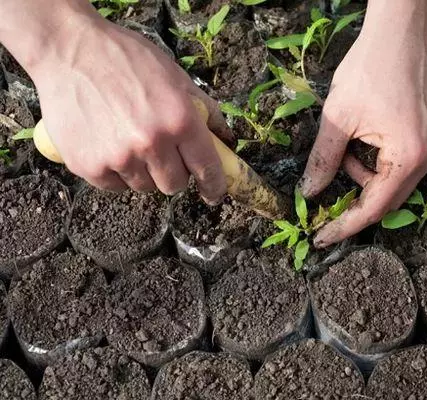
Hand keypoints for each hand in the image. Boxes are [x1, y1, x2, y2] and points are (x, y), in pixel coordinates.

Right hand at [25, 4, 232, 200]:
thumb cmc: (126, 59)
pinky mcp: (89, 166)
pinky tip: (109, 145)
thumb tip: (224, 138)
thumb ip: (204, 110)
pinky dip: (116, 173)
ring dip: (144, 172)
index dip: (214, 186)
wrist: (68, 51)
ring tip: (130, 142)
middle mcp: (151, 144)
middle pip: (174, 185)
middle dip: (174, 173)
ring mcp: (119, 158)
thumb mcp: (176, 76)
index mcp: (179, 121)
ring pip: (144, 187)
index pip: (207, 169)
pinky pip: (115, 186)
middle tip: (162, 152)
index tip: (214, 193)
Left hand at [300, 0, 426, 247]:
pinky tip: (358, 144)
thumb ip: (323, 160)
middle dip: (353, 204)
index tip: (321, 238)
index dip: (345, 225)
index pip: (375, 206)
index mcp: (409, 156)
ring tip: (341, 154)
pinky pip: (398, 166)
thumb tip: (309, 193)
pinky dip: (374, 165)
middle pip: (388, 201)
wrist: (398, 33)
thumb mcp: (338, 118)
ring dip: (362, 179)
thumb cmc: (369, 69)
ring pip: (392, 184)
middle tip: (323, 210)